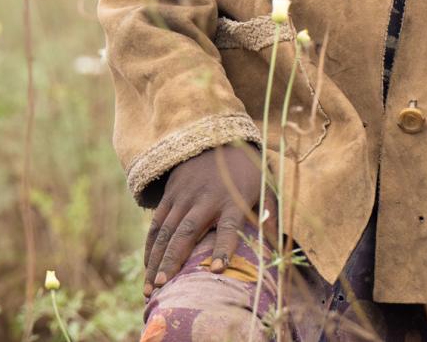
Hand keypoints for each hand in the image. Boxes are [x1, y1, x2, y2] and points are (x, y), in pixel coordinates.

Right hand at [143, 144, 275, 292]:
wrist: (217, 138)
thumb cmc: (245, 171)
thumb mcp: (264, 187)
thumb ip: (269, 215)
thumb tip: (277, 246)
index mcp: (232, 200)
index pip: (229, 226)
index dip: (224, 247)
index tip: (218, 269)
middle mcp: (205, 199)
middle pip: (187, 232)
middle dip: (173, 260)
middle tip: (162, 286)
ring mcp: (184, 196)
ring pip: (167, 231)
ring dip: (156, 260)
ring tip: (149, 287)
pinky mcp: (170, 194)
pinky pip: (157, 223)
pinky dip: (150, 246)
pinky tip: (148, 266)